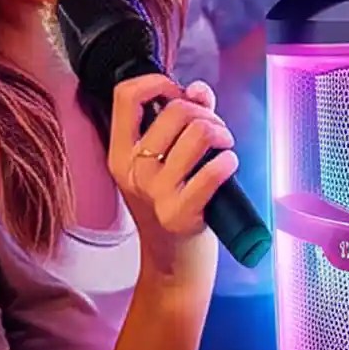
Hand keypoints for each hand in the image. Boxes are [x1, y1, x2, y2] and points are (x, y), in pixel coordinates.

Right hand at [108, 76, 236, 285]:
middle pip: (175, 110)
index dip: (157, 82)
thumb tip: (197, 89)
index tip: (177, 93)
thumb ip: (182, 121)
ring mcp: (154, 194)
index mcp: (120, 154)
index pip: (125, 95)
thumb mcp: (165, 163)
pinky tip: (228, 166)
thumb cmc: (172, 208)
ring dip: (221, 133)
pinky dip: (228, 161)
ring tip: (222, 148)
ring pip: (198, 133)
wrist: (173, 267)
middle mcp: (132, 171)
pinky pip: (213, 170)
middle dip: (205, 113)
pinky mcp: (180, 214)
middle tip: (214, 132)